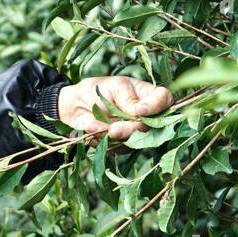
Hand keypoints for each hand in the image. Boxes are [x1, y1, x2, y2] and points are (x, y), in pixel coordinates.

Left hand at [56, 76, 172, 140]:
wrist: (73, 106)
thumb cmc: (96, 90)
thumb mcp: (113, 87)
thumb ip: (128, 99)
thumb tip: (140, 112)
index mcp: (146, 95)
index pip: (164, 99)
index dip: (156, 106)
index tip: (140, 110)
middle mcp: (146, 115)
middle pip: (152, 126)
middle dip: (131, 129)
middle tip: (113, 129)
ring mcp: (135, 131)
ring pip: (136, 141)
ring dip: (115, 137)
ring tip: (94, 126)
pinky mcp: (123, 145)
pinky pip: (119, 148)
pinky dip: (103, 141)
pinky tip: (92, 130)